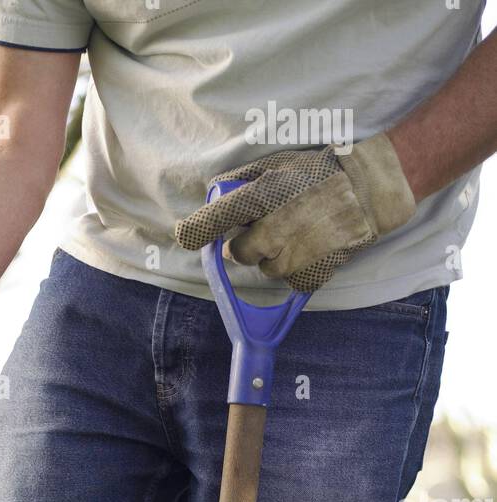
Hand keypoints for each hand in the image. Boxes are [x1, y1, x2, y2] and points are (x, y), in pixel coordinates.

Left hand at [175, 133, 415, 292]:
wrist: (368, 191)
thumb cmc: (319, 173)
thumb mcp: (277, 164)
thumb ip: (240, 182)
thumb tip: (212, 196)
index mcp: (260, 197)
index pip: (212, 223)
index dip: (196, 231)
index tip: (188, 235)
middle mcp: (272, 230)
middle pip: (238, 254)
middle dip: (247, 242)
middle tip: (269, 225)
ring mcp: (292, 256)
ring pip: (264, 269)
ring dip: (273, 256)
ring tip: (297, 232)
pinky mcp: (310, 275)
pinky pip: (289, 281)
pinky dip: (296, 268)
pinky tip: (311, 246)